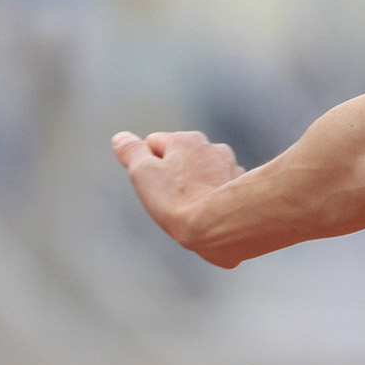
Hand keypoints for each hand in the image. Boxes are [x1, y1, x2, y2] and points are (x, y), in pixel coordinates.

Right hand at [111, 130, 245, 254]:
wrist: (222, 226)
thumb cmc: (179, 199)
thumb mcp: (143, 173)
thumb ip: (131, 152)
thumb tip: (120, 138)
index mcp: (187, 140)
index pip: (153, 144)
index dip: (146, 165)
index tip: (152, 185)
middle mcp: (213, 148)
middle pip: (180, 160)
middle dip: (173, 176)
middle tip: (171, 200)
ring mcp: (232, 169)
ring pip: (203, 176)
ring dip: (195, 188)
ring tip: (192, 209)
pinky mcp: (244, 191)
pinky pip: (221, 192)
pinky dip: (215, 200)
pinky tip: (212, 215)